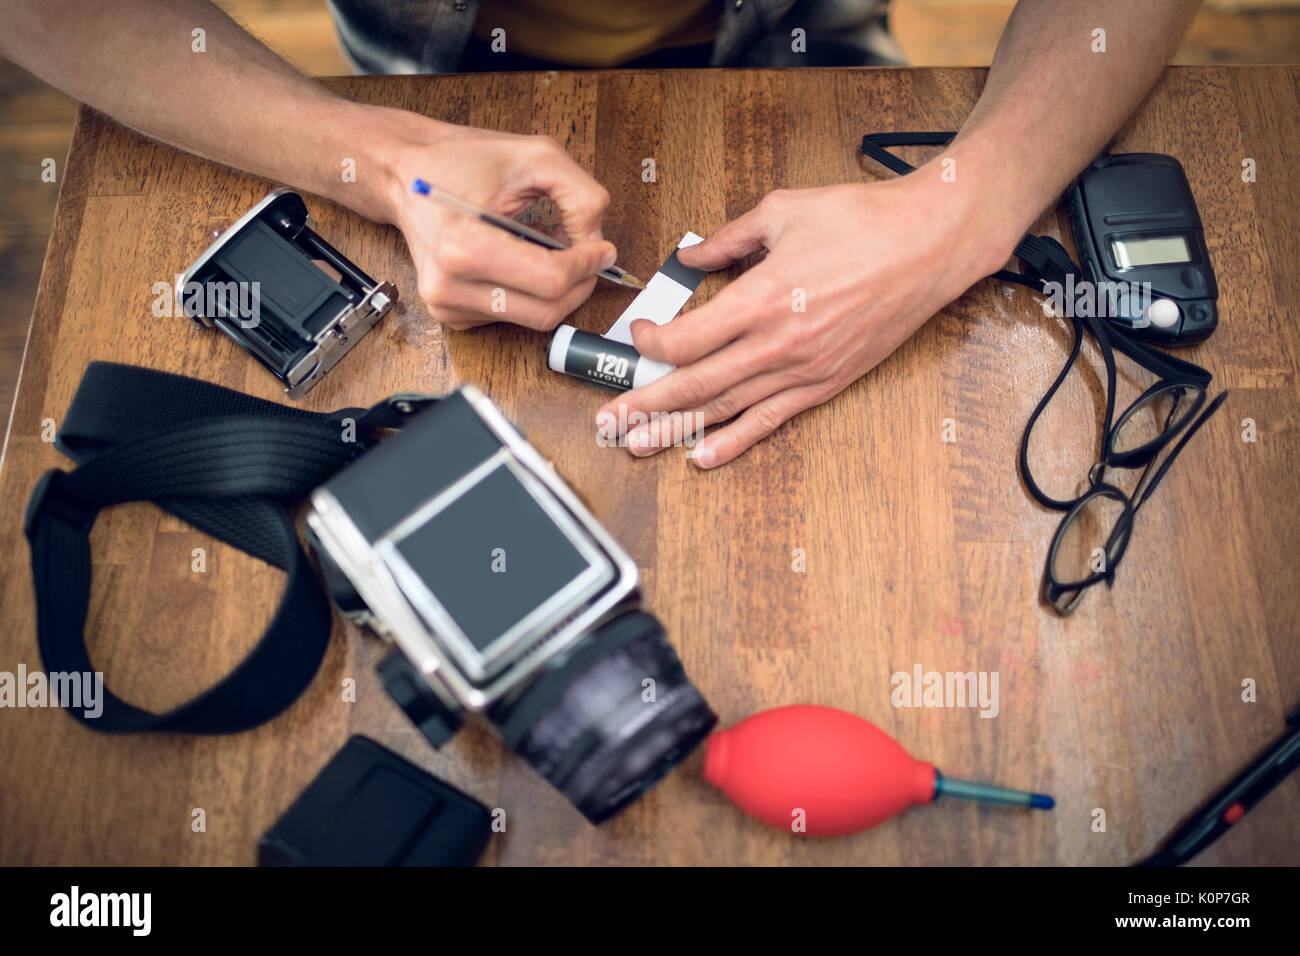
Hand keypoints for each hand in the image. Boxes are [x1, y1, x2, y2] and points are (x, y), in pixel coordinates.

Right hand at [377, 118, 615, 330]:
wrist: (405, 175)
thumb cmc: (459, 161)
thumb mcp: (533, 156)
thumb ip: (580, 195)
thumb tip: (597, 241)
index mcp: (463, 248)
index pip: (550, 280)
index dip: (587, 265)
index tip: (602, 249)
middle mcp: (450, 286)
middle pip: (547, 311)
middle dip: (579, 283)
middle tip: (588, 253)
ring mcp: (447, 305)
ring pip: (534, 319)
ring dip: (556, 288)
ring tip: (549, 248)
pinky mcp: (451, 315)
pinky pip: (513, 317)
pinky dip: (531, 293)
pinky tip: (523, 261)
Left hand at [596, 173, 1014, 466]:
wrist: (930, 246)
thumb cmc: (863, 222)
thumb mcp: (782, 212)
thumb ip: (726, 239)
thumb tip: (690, 256)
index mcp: (762, 296)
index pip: (686, 339)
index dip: (651, 343)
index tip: (638, 335)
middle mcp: (778, 343)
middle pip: (695, 385)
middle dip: (644, 405)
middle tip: (608, 422)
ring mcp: (802, 370)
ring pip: (726, 409)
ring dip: (676, 430)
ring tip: (638, 444)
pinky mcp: (825, 384)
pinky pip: (769, 420)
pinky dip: (733, 441)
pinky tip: (702, 457)